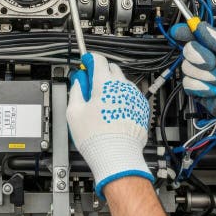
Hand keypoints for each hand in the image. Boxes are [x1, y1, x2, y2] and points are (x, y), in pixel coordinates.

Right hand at [66, 53, 152, 197]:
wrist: (117, 156)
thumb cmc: (96, 137)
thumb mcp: (74, 112)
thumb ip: (76, 91)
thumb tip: (78, 82)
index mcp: (105, 84)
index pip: (98, 60)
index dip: (89, 59)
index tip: (85, 62)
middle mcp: (122, 87)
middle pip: (112, 68)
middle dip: (100, 72)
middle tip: (91, 84)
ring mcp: (133, 97)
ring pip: (121, 82)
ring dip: (112, 86)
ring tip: (102, 103)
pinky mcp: (141, 107)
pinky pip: (130, 95)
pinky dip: (121, 98)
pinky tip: (113, 111)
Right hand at [170, 23, 215, 142]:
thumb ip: (214, 37)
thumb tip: (197, 25)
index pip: (195, 35)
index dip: (185, 32)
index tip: (178, 31)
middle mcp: (206, 59)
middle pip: (188, 50)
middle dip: (201, 57)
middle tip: (215, 63)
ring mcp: (200, 74)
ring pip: (186, 67)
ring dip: (206, 76)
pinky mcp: (196, 89)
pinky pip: (188, 83)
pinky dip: (202, 87)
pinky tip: (214, 91)